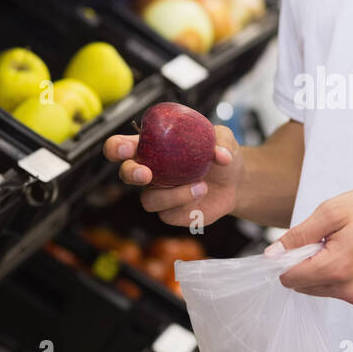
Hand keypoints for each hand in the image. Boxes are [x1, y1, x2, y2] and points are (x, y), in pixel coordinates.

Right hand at [102, 125, 243, 227]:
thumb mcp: (223, 139)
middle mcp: (151, 170)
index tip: (127, 148)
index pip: (123, 145)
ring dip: (172, 194)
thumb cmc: (220, 154)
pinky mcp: (170, 212)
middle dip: (130, 173)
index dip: (117, 147)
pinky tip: (201, 193)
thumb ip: (221, 141)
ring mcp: (159, 193)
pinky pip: (168, 213)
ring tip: (200, 185)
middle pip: (125, 174)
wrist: (235, 182)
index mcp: (153, 147)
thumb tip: (221, 155)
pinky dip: (185, 203)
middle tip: (146, 174)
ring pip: (148, 199)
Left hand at [271, 187, 352, 304]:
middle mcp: (348, 289)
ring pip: (319, 289)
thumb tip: (273, 254)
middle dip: (307, 263)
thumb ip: (299, 235)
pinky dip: (337, 275)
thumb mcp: (333, 211)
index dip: (287, 260)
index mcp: (337, 268)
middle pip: (303, 285)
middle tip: (327, 239)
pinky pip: (337, 290)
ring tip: (343, 245)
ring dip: (322, 269)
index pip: (290, 278)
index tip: (299, 243)